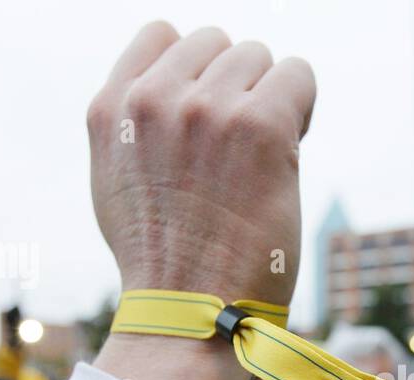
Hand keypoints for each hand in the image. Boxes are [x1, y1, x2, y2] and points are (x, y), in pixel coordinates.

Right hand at [88, 23, 315, 379]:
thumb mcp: (116, 180)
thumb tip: (170, 88)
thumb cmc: (164, 258)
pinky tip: (289, 149)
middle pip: (217, 43)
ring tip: (261, 156)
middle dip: (235, 86)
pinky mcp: (258, 125)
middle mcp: (154, 100)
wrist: (192, 310)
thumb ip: (135, 126)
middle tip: (240, 147)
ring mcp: (206, 110)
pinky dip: (302, 105)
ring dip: (269, 98)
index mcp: (112, 110)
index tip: (209, 114)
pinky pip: (298, 75)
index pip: (162, 34)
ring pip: (258, 57)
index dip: (195, 70)